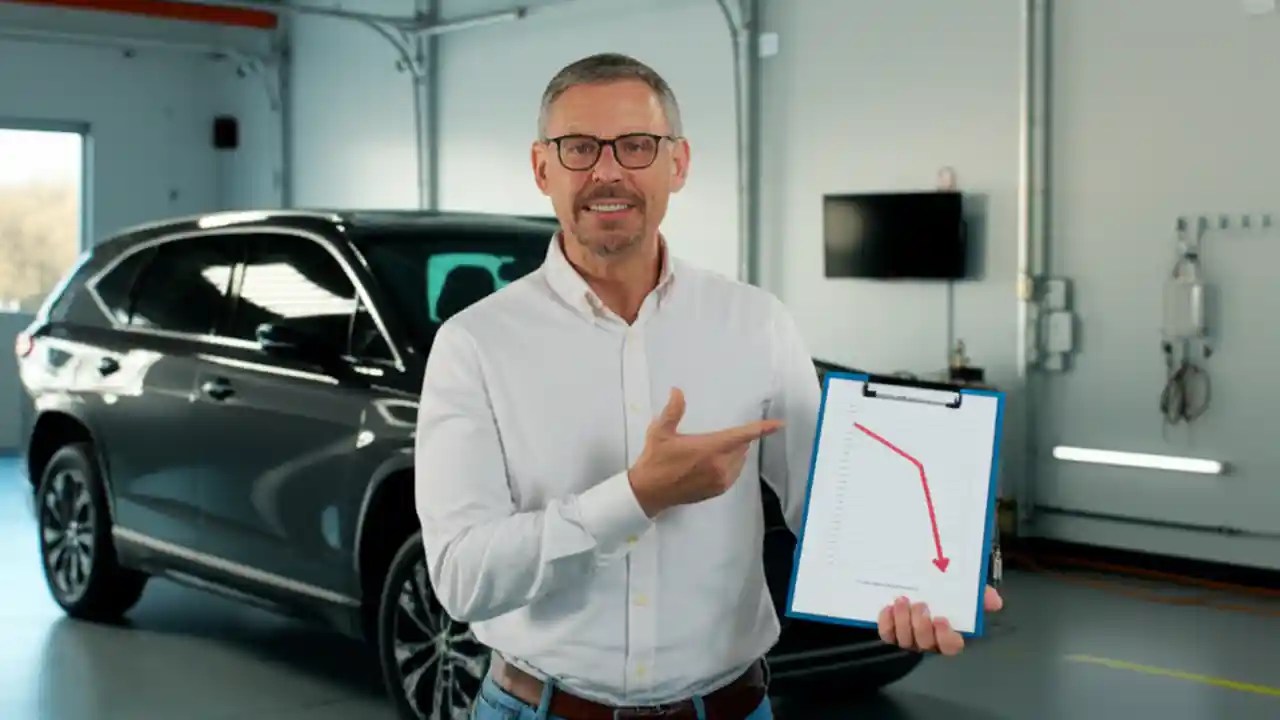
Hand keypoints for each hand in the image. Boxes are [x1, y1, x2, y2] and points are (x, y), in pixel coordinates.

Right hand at [628, 387, 783, 516]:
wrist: (649, 492)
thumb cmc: (655, 460)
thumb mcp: (660, 432)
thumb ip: (672, 411)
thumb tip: (677, 391)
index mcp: (710, 448)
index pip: (742, 435)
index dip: (762, 429)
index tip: (779, 424)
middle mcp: (720, 465)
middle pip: (741, 447)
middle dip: (736, 439)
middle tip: (714, 437)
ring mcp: (721, 480)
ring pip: (739, 460)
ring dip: (734, 453)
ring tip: (711, 450)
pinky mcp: (718, 490)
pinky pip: (734, 474)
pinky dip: (730, 466)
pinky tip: (714, 463)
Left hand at [877, 586, 1003, 655]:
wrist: (913, 579)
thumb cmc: (941, 588)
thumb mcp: (964, 588)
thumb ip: (980, 595)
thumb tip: (995, 601)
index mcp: (948, 631)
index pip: (951, 646)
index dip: (945, 637)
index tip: (941, 619)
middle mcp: (928, 638)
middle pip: (925, 644)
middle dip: (921, 627)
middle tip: (920, 606)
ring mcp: (908, 636)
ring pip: (905, 641)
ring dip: (903, 621)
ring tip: (902, 601)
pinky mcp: (890, 630)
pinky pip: (887, 635)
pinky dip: (886, 622)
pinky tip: (888, 608)